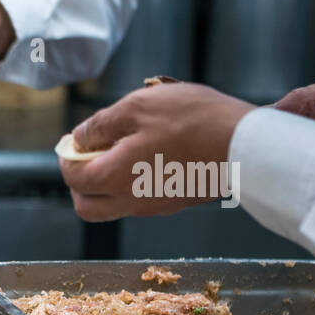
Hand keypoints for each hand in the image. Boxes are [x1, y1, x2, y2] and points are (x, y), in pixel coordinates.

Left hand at [60, 83, 254, 220]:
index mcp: (116, 178)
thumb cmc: (194, 121)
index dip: (67, 160)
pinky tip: (147, 157)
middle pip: (87, 207)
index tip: (71, 144)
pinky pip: (140, 202)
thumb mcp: (139, 107)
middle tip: (88, 156)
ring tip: (120, 151)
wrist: (247, 145)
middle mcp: (131, 201)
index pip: (74, 179)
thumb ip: (101, 125)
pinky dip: (131, 185)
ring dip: (106, 185)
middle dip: (80, 183)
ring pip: (113, 207)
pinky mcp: (175, 203)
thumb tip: (79, 138)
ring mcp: (154, 206)